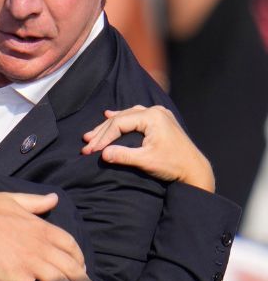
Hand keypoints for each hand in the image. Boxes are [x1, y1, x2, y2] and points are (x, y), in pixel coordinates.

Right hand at [0, 192, 95, 280]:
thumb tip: (54, 198)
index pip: (71, 246)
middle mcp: (42, 247)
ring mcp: (31, 263)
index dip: (80, 259)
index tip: (82, 270)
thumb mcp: (12, 199)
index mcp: (42, 229)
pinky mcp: (17, 277)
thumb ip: (36, 202)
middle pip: (72, 268)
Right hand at [81, 105, 214, 190]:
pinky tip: (110, 115)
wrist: (195, 170)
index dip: (102, 137)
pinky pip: (135, 116)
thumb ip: (123, 155)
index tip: (90, 150)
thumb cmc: (172, 165)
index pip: (119, 123)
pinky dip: (122, 119)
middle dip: (102, 132)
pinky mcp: (160, 121)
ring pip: (126, 117)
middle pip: (121, 118)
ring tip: (93, 134)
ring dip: (109, 126)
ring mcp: (159, 115)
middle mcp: (156, 111)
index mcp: (153, 117)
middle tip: (86, 143)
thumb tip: (102, 154)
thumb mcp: (146, 161)